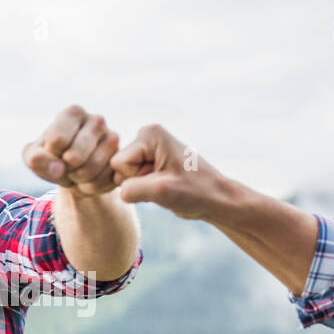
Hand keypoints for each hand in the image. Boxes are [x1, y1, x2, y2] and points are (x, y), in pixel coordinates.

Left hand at [21, 105, 119, 196]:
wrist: (73, 170)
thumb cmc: (51, 157)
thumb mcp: (33, 156)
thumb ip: (35, 158)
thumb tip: (57, 168)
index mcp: (73, 113)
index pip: (57, 140)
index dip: (50, 155)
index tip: (52, 153)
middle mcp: (97, 121)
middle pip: (74, 157)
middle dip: (64, 170)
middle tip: (64, 167)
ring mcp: (113, 140)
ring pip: (90, 170)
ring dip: (76, 180)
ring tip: (75, 174)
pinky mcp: (121, 160)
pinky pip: (103, 181)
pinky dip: (90, 188)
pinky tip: (87, 180)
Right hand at [109, 124, 232, 220]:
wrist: (216, 198)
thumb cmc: (195, 193)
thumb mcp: (162, 191)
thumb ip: (132, 189)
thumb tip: (118, 191)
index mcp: (149, 134)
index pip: (118, 162)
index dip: (136, 178)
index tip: (161, 178)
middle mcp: (147, 136)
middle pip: (118, 168)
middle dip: (138, 182)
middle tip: (164, 184)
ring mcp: (148, 149)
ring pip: (124, 176)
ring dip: (142, 187)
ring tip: (165, 185)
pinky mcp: (150, 162)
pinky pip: (132, 180)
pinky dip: (145, 189)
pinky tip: (164, 187)